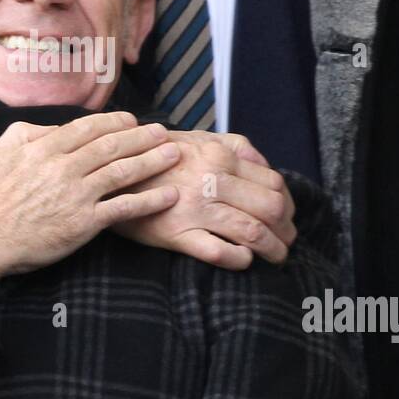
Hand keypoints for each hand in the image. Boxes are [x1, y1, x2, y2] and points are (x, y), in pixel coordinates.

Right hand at [0, 111, 180, 289]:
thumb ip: (27, 134)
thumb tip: (53, 126)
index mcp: (44, 148)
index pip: (88, 128)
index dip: (115, 122)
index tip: (132, 120)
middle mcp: (64, 168)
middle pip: (111, 146)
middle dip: (141, 136)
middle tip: (162, 131)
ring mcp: (76, 196)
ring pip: (122, 172)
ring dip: (152, 161)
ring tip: (173, 154)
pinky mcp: (84, 223)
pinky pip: (123, 208)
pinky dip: (149, 200)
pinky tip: (168, 195)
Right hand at [112, 131, 295, 269]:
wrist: (110, 173)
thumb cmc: (157, 156)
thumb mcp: (197, 138)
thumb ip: (235, 146)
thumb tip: (265, 165)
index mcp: (219, 155)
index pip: (273, 184)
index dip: (288, 205)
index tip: (287, 218)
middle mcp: (211, 180)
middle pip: (270, 209)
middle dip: (286, 230)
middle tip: (286, 241)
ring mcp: (194, 209)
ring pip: (252, 233)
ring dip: (272, 249)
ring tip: (275, 256)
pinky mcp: (177, 234)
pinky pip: (220, 252)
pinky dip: (240, 259)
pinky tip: (244, 260)